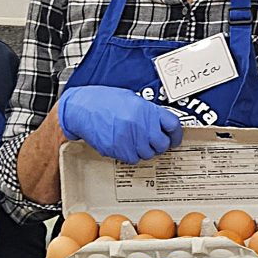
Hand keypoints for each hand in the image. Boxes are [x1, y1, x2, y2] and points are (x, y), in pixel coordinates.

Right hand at [57, 87, 182, 162]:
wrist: (82, 108)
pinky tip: (124, 144)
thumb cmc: (103, 100)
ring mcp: (129, 138)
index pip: (173, 125)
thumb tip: (160, 123)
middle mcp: (140, 124)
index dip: (176, 135)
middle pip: (162, 144)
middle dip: (159, 145)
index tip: (174, 138)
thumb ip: (147, 112)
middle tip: (153, 141)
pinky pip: (132, 159)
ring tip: (135, 141)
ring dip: (144, 150)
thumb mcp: (131, 99)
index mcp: (146, 109)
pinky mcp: (118, 149)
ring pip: (147, 154)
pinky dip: (131, 155)